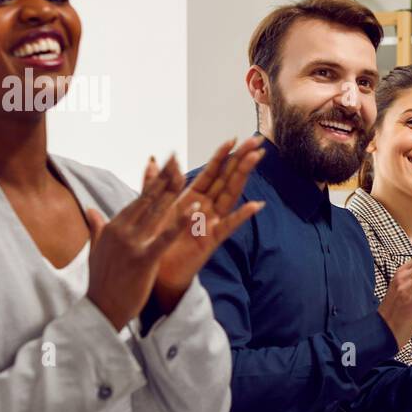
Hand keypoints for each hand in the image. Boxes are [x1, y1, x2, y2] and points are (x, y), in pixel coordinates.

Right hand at [84, 155, 204, 329]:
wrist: (101, 309)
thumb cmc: (102, 280)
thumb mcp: (97, 248)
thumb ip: (98, 226)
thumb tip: (90, 209)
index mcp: (114, 226)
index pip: (138, 198)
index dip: (154, 180)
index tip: (165, 164)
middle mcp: (122, 230)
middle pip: (148, 199)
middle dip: (164, 178)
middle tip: (178, 158)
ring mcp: (132, 244)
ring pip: (156, 213)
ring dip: (172, 193)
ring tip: (187, 174)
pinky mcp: (143, 259)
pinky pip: (164, 237)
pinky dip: (180, 223)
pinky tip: (194, 211)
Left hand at [152, 136, 267, 312]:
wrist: (156, 272)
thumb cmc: (158, 241)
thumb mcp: (155, 208)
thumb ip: (154, 183)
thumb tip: (154, 159)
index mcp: (193, 198)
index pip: (211, 172)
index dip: (221, 155)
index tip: (233, 138)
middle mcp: (207, 208)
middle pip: (227, 179)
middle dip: (241, 159)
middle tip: (256, 141)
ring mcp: (212, 223)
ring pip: (231, 195)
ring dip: (243, 176)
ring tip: (256, 159)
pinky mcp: (212, 240)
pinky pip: (229, 225)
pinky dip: (242, 215)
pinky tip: (256, 205)